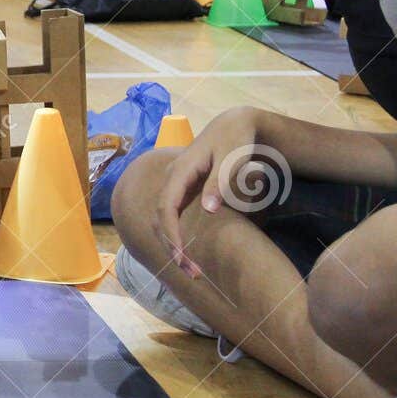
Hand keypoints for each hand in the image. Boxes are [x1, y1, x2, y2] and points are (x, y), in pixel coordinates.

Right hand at [154, 107, 265, 276]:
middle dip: (172, 247)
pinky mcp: (183, 190)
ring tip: (192, 268)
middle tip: (193, 273)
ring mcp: (175, 184)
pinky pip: (172, 216)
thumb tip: (209, 210)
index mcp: (180, 170)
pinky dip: (177, 235)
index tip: (182, 257)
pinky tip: (188, 251)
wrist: (234, 124)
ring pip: (164, 219)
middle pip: (161, 218)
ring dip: (174, 244)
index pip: (166, 207)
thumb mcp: (232, 158)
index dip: (171, 234)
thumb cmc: (235, 139)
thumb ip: (220, 182)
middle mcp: (172, 178)